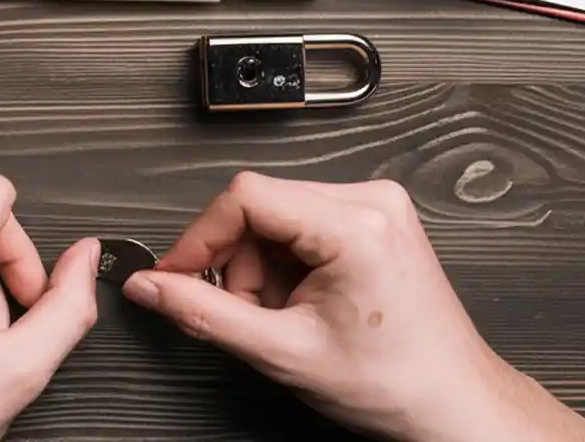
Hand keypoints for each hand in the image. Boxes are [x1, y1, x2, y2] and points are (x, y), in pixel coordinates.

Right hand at [121, 172, 584, 441]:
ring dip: (259, 268)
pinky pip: (298, 224)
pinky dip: (283, 265)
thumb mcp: (283, 352)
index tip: (177, 275)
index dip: (200, 237)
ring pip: (273, 217)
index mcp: (357, 225)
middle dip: (236, 263)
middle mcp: (370, 201)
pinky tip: (301, 302)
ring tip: (283, 316)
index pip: (246, 197)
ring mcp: (375, 206)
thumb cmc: (394, 383)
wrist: (451, 404)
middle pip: (257, 206)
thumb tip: (148, 287)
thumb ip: (204, 314)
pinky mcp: (373, 218)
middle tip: (246, 313)